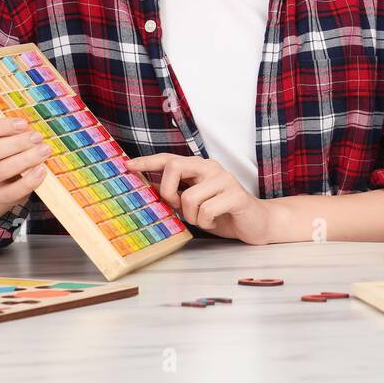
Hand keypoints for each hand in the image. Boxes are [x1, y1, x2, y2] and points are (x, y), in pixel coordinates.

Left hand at [125, 153, 271, 244]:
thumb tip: (146, 188)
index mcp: (199, 167)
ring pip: (189, 198)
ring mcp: (224, 179)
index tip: (127, 166)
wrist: (256, 222)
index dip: (147, 162)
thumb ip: (174, 194)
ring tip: (205, 218)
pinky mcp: (236, 195)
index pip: (169, 159)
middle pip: (174, 167)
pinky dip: (207, 222)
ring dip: (192, 216)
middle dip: (168, 192)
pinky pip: (206, 211)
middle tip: (177, 206)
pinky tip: (216, 220)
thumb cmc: (221, 213)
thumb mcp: (192, 204)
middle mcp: (210, 167)